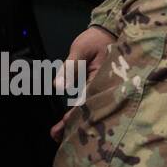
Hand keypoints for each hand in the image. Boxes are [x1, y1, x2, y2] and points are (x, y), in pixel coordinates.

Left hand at [49, 26, 113, 141]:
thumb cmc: (96, 39)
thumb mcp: (80, 50)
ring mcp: (102, 86)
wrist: (109, 30)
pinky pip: (89, 99)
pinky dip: (79, 109)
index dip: (75, 115)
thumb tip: (58, 87)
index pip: (87, 101)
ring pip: (89, 106)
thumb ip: (70, 68)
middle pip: (89, 109)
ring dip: (75, 119)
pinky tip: (69, 118)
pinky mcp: (98, 85)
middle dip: (74, 124)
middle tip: (56, 135)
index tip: (63, 125)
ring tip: (59, 132)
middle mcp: (104, 85)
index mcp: (101, 79)